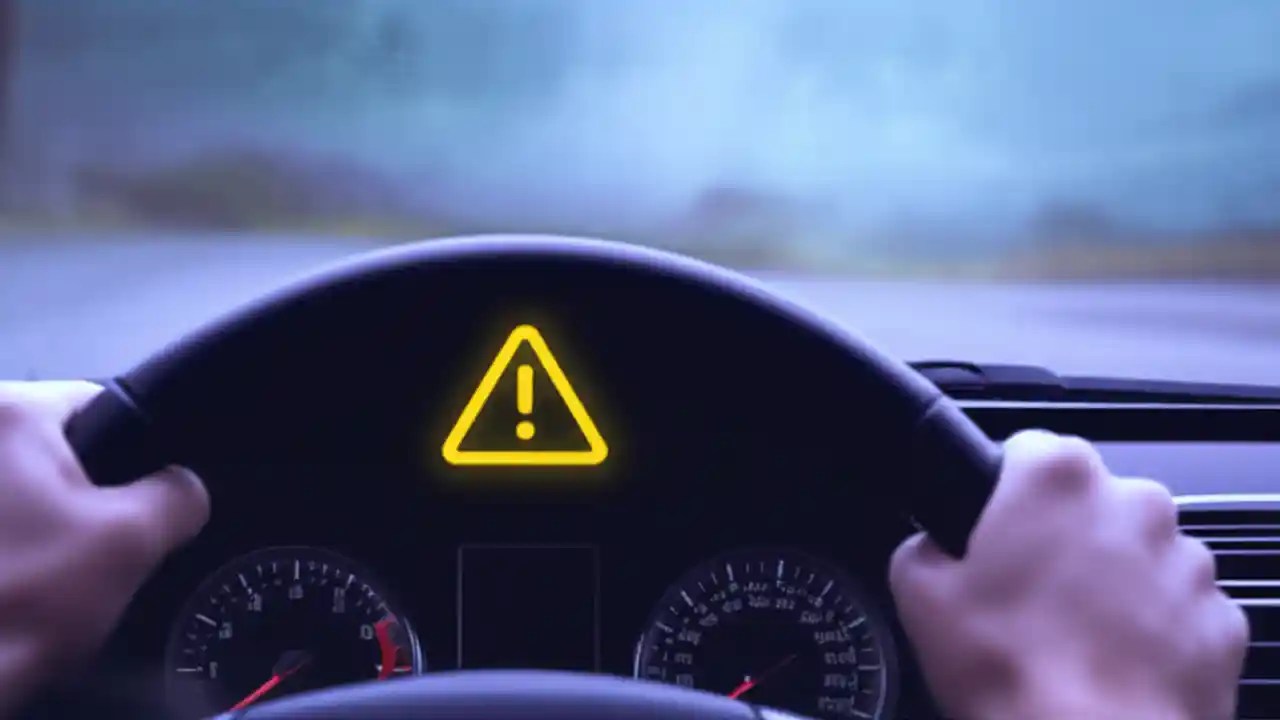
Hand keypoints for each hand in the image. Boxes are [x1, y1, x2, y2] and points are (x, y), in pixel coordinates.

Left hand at [0, 381, 209, 714]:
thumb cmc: (16, 602)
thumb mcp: (131, 542)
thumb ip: (179, 497)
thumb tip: (186, 490)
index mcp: (11, 412)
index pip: (105, 403)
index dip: (138, 455)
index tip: (134, 505)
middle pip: (58, 451)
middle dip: (83, 497)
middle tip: (90, 549)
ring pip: (23, 494)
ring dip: (40, 527)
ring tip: (46, 575)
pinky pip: (2, 524)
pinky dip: (11, 549)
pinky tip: (14, 585)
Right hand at [890, 430, 1248, 719]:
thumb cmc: (1006, 667)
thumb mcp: (917, 592)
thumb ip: (923, 545)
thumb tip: (935, 546)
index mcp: (1056, 476)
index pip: (1027, 450)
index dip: (1005, 494)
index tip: (996, 535)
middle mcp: (1133, 501)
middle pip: (1090, 501)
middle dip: (1064, 536)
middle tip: (1027, 594)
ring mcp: (1188, 560)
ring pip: (1140, 552)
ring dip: (1112, 579)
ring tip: (1072, 636)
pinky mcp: (1221, 617)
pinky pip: (1179, 607)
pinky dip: (1154, 627)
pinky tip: (1115, 661)